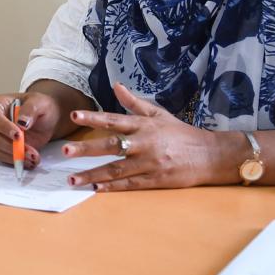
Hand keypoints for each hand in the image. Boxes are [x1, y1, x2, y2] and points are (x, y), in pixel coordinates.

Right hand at [0, 91, 70, 169]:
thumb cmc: (39, 107)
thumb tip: (21, 122)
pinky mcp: (2, 148)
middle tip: (30, 151)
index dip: (4, 127)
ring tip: (33, 158)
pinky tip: (29, 161)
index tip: (18, 135)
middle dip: (12, 146)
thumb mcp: (39, 102)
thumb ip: (30, 110)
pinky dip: (16, 161)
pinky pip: (4, 158)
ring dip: (15, 156)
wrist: (46, 120)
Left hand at [61, 83, 225, 190]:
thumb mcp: (159, 114)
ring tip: (72, 179)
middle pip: (111, 146)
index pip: (114, 119)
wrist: (209, 155)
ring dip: (93, 174)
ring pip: (116, 169)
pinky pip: (129, 184)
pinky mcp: (155, 180)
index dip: (93, 117)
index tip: (74, 115)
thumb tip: (116, 85)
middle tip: (65, 152)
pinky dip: (112, 187)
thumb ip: (134, 102)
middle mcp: (144, 143)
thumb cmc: (181, 133)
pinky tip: (96, 188)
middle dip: (86, 149)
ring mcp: (149, 163)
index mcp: (144, 125)